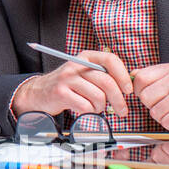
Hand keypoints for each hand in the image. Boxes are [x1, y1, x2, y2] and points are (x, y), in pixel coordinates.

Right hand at [12, 49, 132, 117]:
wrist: (39, 93)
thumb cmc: (68, 86)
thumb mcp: (86, 74)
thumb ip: (104, 75)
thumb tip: (128, 85)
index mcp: (86, 57)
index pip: (110, 59)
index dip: (123, 75)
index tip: (128, 90)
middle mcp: (76, 64)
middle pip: (107, 82)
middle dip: (118, 100)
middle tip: (122, 110)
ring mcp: (67, 78)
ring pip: (98, 96)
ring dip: (101, 107)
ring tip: (96, 107)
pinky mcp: (61, 92)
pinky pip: (85, 106)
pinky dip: (89, 112)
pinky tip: (84, 109)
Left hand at [131, 63, 168, 135]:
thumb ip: (151, 78)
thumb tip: (131, 75)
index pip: (139, 78)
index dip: (139, 91)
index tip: (150, 96)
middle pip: (145, 97)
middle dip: (152, 106)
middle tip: (168, 106)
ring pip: (155, 112)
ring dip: (163, 117)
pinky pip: (167, 122)